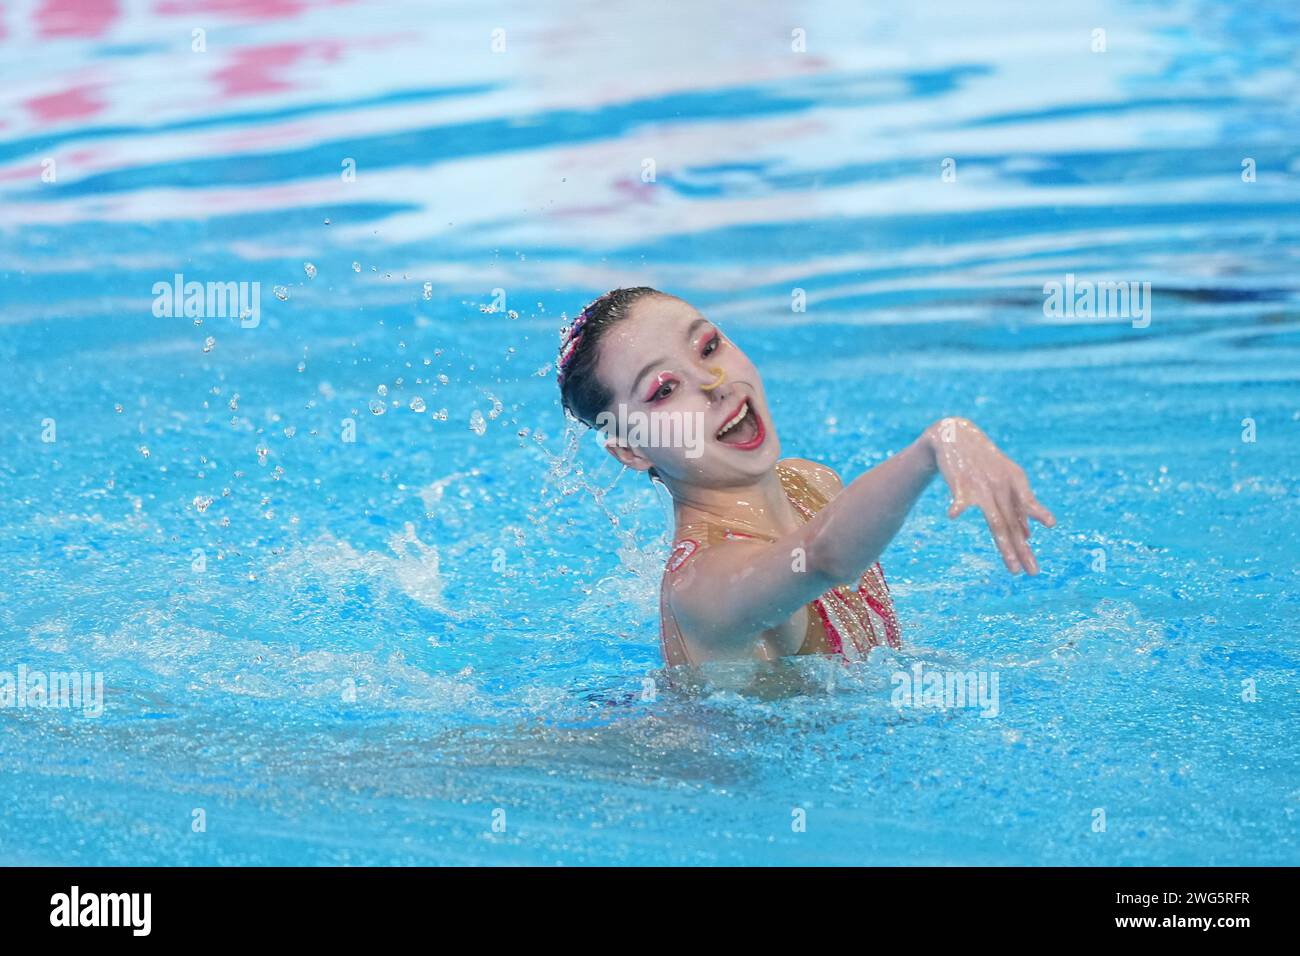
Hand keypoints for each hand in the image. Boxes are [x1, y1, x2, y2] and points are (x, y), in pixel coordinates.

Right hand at [924, 417, 1055, 574]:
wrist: (955, 436)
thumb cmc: (984, 462)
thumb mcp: (1006, 479)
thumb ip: (1017, 507)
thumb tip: (1029, 536)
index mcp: (1015, 482)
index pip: (1026, 509)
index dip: (1035, 522)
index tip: (1044, 542)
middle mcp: (1001, 486)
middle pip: (1013, 524)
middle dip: (1022, 550)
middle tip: (1033, 572)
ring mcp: (981, 486)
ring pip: (996, 521)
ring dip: (1006, 545)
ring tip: (1013, 567)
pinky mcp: (960, 483)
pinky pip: (960, 498)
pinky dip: (958, 506)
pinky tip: (954, 515)